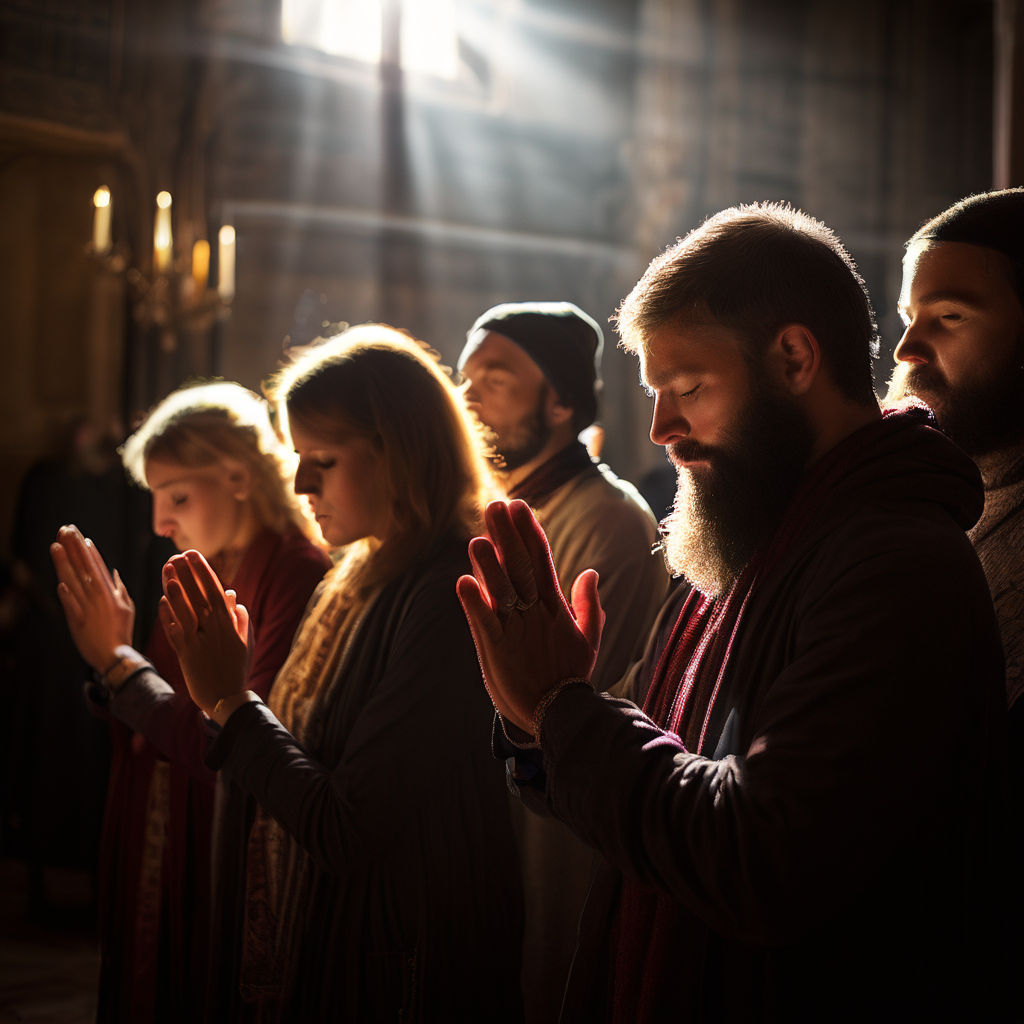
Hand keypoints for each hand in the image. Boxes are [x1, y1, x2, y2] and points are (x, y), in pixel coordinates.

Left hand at [51, 525, 134, 671]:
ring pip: (74, 582)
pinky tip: (60, 583)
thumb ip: (119, 588)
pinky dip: (67, 596)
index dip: (88, 551)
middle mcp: (99, 597)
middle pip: (84, 568)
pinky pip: (71, 606)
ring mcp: (88, 609)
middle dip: (74, 548)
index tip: (80, 536)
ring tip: (55, 546)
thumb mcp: (127, 607)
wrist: (114, 655)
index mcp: (110, 592)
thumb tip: (113, 571)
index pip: (97, 566)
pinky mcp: (78, 621)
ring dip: (64, 564)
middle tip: (65, 530)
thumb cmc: (120, 631)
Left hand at [159, 550, 250, 716]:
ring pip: (184, 612)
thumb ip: (239, 618)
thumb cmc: (236, 668)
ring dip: (175, 591)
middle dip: (187, 575)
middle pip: (198, 597)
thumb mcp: (244, 641)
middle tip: (176, 556)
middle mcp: (213, 630)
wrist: (226, 698)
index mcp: (229, 624)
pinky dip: (167, 618)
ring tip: (167, 572)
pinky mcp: (185, 655)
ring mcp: (198, 642)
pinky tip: (161, 602)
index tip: (194, 555)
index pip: (214, 591)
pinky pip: (174, 632)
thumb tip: (232, 595)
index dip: (203, 571)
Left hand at [456, 500, 603, 734]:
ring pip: (500, 591)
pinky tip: (463, 582)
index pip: (542, 561)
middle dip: (508, 536)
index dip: (530, 533)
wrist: (558, 716)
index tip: (520, 507)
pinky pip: (483, 622)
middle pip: (519, 568)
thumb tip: (590, 572)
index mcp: (555, 608)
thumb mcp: (588, 638)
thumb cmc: (570, 675)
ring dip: (488, 564)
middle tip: (496, 506)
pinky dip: (474, 603)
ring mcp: (515, 631)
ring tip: (476, 539)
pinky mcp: (496, 651)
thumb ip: (587, 604)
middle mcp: (535, 614)